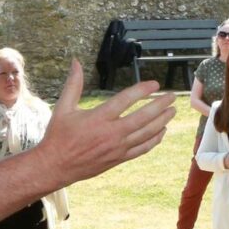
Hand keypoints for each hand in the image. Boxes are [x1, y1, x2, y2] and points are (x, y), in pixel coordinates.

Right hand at [37, 63, 177, 187]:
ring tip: (172, 111)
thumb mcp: (63, 108)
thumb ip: (73, 84)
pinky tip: (161, 131)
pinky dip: (154, 140)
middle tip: (172, 96)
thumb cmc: (58, 136)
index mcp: (98, 118)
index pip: (125, 100)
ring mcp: (117, 148)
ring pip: (146, 133)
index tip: (154, 84)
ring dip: (162, 121)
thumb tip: (76, 62)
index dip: (142, 90)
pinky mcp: (119, 158)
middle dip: (160, 105)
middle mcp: (111, 133)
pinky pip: (142, 148)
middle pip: (143, 117)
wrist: (56, 166)